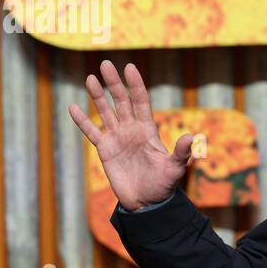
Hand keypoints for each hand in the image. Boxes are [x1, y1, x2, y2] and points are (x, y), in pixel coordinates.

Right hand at [68, 60, 194, 210]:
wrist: (147, 203)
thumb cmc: (163, 185)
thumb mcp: (174, 168)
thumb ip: (181, 153)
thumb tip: (193, 137)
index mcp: (148, 130)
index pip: (141, 101)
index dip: (135, 85)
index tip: (129, 68)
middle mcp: (131, 129)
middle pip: (121, 101)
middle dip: (114, 83)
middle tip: (105, 64)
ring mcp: (117, 138)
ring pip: (105, 112)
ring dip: (98, 95)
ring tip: (90, 78)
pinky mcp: (105, 150)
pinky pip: (91, 132)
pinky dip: (82, 120)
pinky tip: (74, 107)